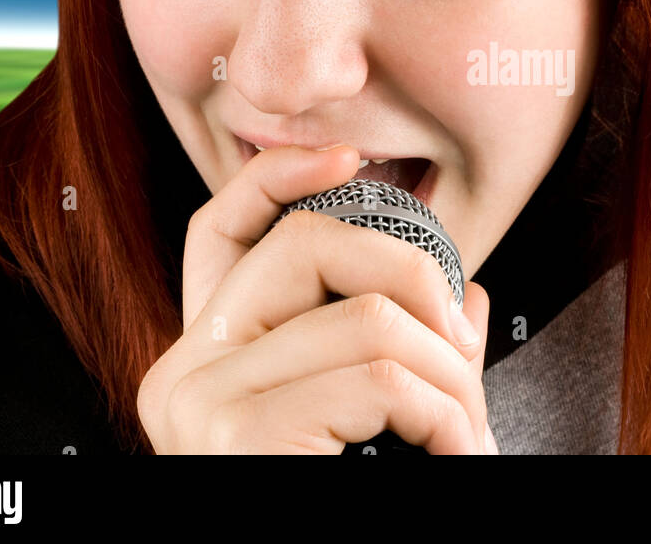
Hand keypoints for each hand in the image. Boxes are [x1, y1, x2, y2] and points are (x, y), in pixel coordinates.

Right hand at [137, 145, 495, 453]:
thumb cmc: (359, 494)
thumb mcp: (376, 416)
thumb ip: (402, 351)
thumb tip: (466, 293)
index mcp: (212, 353)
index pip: (218, 228)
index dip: (281, 173)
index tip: (355, 156)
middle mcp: (184, 367)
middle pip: (310, 244)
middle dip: (419, 282)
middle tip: (462, 351)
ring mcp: (199, 404)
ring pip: (366, 316)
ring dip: (450, 374)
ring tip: (464, 430)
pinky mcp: (233, 439)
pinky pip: (378, 376)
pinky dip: (445, 413)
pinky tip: (449, 451)